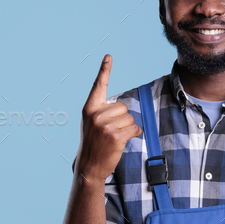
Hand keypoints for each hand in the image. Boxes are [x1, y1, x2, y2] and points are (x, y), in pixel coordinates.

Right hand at [77, 55, 141, 181]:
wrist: (89, 167)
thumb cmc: (93, 144)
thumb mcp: (91, 124)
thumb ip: (102, 112)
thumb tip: (122, 108)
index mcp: (89, 109)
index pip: (98, 86)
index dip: (104, 70)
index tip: (108, 56)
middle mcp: (96, 114)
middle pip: (124, 106)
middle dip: (123, 118)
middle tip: (112, 131)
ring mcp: (105, 126)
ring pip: (130, 118)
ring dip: (128, 127)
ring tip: (115, 137)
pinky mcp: (115, 136)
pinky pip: (135, 128)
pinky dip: (134, 134)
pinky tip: (124, 140)